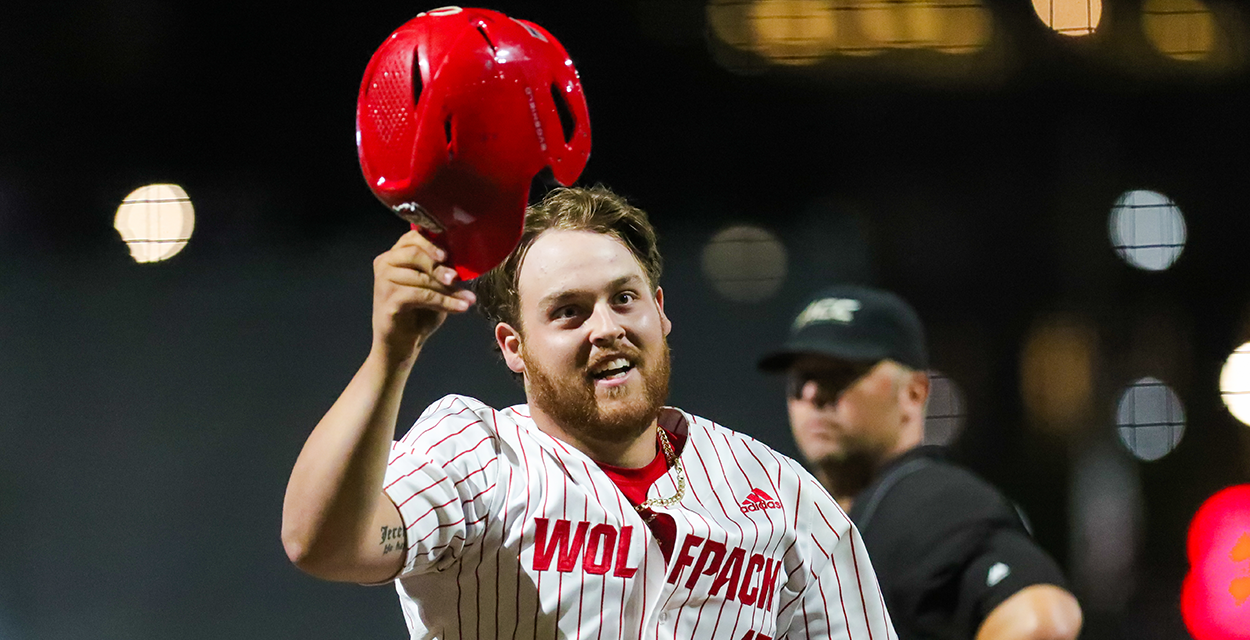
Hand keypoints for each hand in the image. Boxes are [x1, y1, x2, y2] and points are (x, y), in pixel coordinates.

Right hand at [371, 229, 475, 362]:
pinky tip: (460, 308)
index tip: (449, 255)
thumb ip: (442, 271)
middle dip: (439, 267)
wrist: (402, 343)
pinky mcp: (387, 300)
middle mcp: (385, 263)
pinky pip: (420, 295)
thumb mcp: (435, 287)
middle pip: (414, 253)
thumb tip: (464, 263)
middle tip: (456, 278)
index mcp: (395, 255)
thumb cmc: (418, 312)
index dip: (432, 243)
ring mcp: (383, 281)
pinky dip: (443, 302)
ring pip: (420, 277)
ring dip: (447, 290)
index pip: (413, 237)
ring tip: (466, 299)